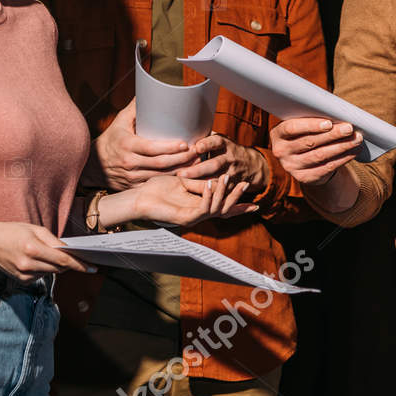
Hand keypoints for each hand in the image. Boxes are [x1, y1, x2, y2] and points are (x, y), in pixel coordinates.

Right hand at [0, 221, 92, 280]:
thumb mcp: (35, 229)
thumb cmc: (13, 231)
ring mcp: (23, 275)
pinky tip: (36, 260)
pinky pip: (42, 276)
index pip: (63, 260)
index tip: (94, 267)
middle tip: (75, 255)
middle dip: (69, 263)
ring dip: (56, 265)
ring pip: (52, 273)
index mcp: (32, 248)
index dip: (80, 264)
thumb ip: (54, 241)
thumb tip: (71, 252)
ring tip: (46, 253)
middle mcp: (28, 264)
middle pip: (60, 268)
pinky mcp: (21, 280)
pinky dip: (45, 269)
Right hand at [94, 99, 197, 188]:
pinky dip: (171, 181)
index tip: (185, 143)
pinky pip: (156, 185)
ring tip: (197, 162)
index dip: (170, 147)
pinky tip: (185, 176)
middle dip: (182, 159)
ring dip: (181, 171)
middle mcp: (129, 162)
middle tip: (198, 152)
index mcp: (127, 145)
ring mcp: (132, 177)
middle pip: (161, 163)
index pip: (152, 148)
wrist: (93, 165)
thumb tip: (151, 88)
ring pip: (161, 176)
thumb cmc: (112, 139)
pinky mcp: (134, 187)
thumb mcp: (120, 121)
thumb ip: (136, 107)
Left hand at [123, 172, 257, 227]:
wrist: (139, 197)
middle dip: (237, 197)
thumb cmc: (157, 188)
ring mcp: (193, 218)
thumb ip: (200, 182)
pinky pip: (203, 209)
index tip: (256, 203)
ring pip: (216, 209)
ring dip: (225, 193)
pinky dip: (209, 196)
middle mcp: (199, 214)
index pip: (224, 207)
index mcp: (199, 206)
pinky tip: (211, 184)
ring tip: (228, 178)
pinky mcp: (185, 219)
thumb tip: (216, 177)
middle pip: (225, 210)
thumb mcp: (184, 181)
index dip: (239, 205)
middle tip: (246, 184)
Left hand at [177, 133, 268, 191]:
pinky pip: (220, 192)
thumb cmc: (226, 150)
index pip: (217, 142)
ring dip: (200, 184)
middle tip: (180, 173)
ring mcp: (232, 173)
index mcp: (225, 144)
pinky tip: (193, 195)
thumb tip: (184, 129)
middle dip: (197, 170)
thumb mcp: (220, 140)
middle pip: (214, 165)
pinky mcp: (233, 186)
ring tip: (184, 186)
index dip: (207, 144)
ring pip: (216, 180)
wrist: (251, 165)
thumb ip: (204, 137)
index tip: (196, 147)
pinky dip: (208, 194)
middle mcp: (230, 158)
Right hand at [271, 117, 362, 183]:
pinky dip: (343, 158)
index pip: (291, 128)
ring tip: (357, 138)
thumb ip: (312, 119)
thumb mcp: (303, 125)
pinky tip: (354, 151)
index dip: (310, 125)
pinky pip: (327, 167)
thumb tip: (338, 114)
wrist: (303, 159)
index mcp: (277, 134)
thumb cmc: (306, 133)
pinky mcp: (304, 178)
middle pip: (309, 142)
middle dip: (332, 134)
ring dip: (341, 146)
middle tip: (349, 128)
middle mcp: (281, 151)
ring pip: (320, 155)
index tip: (328, 123)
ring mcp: (291, 166)